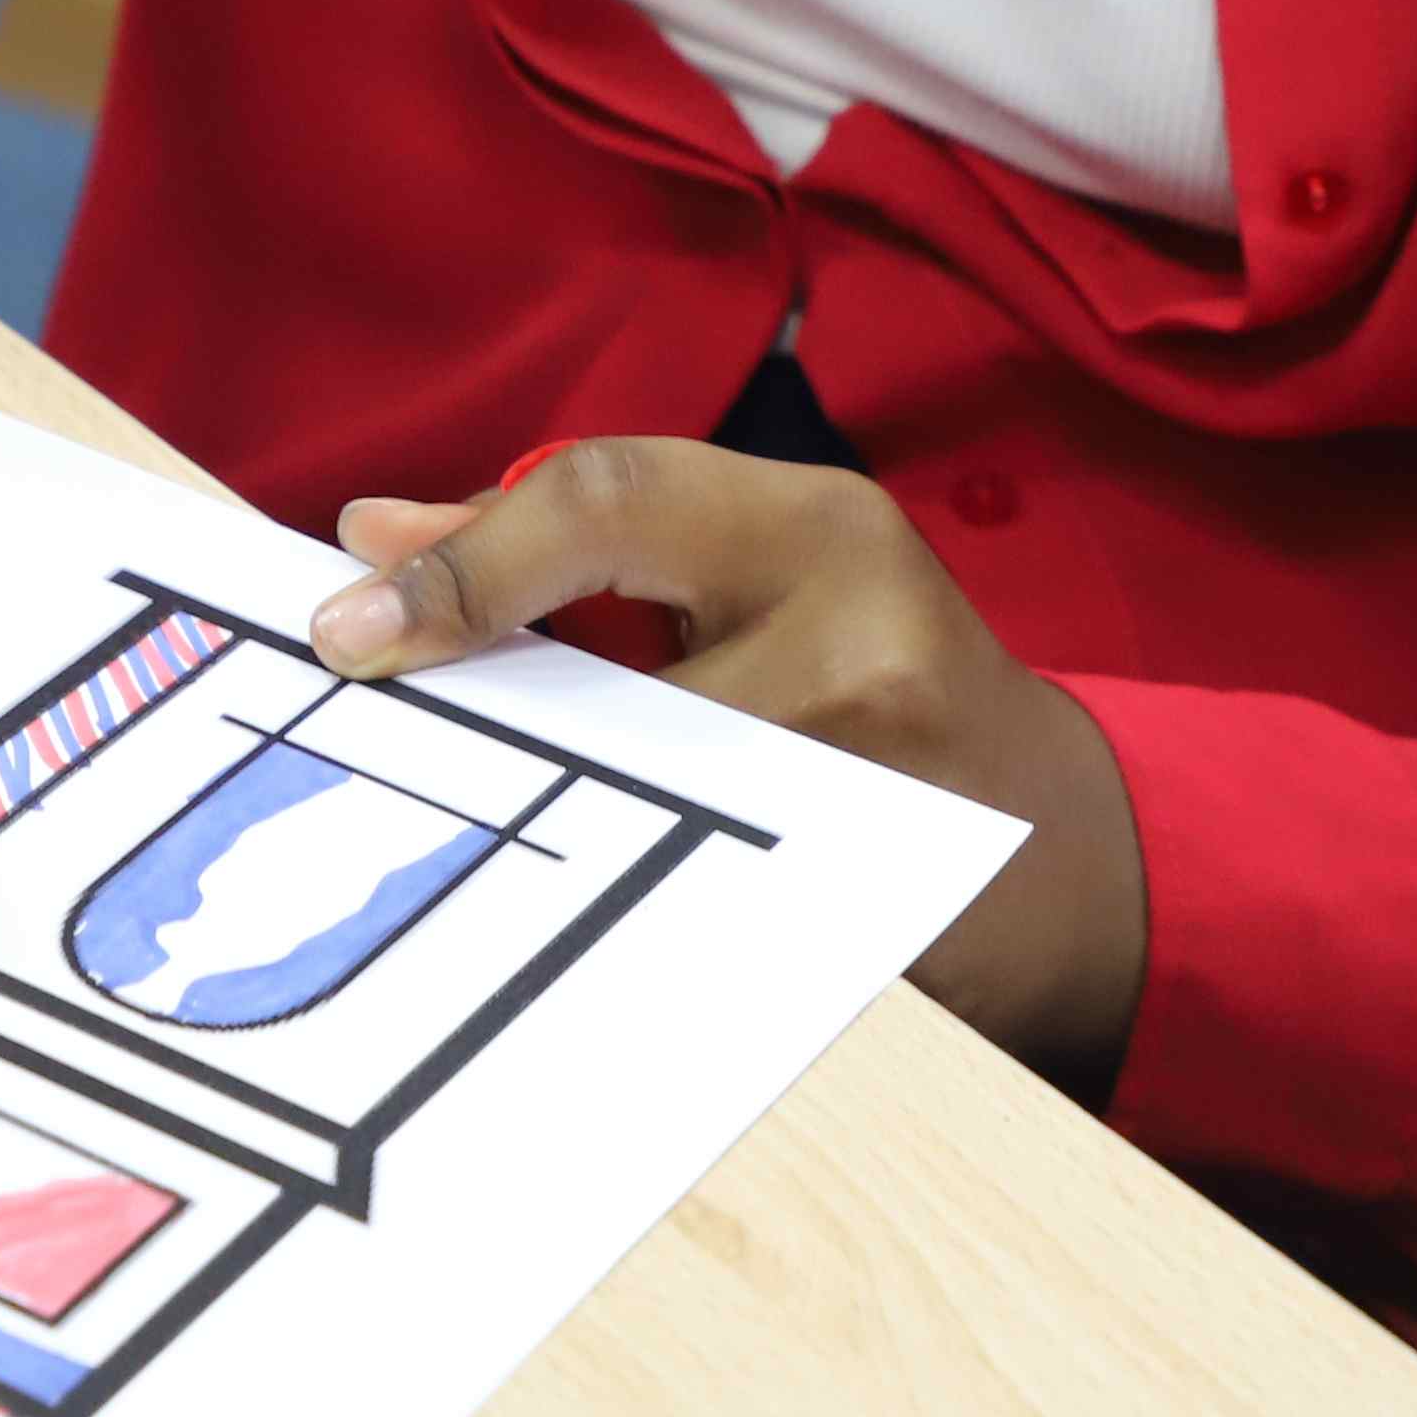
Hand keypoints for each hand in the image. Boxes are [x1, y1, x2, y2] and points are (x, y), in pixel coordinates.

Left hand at [318, 439, 1149, 1085]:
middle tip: (384, 752)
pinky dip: (620, 900)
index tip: (346, 627)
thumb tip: (372, 541)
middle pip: (606, 681)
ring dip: (553, 820)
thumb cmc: (881, 677)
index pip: (609, 499)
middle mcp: (861, 636)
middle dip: (489, 718)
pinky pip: (695, 902)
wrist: (1070, 850)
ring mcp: (877, 785)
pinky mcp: (868, 911)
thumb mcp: (751, 567)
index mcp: (818, 526)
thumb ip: (573, 541)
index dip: (464, 562)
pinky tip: (577, 917)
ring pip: (641, 805)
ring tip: (496, 838)